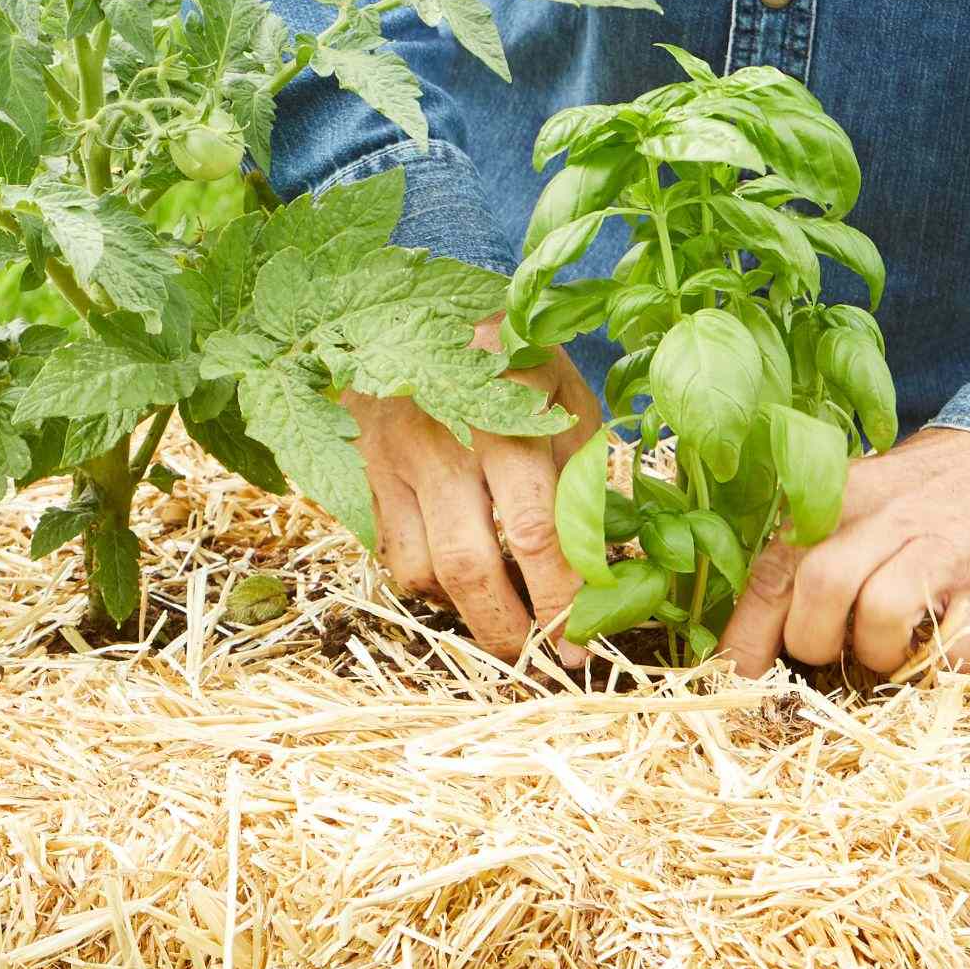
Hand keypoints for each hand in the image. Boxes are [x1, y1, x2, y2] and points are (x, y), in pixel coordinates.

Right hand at [350, 322, 604, 661]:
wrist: (414, 309)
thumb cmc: (511, 361)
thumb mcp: (564, 400)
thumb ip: (584, 480)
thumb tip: (608, 570)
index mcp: (507, 418)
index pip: (536, 531)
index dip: (561, 598)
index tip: (582, 643)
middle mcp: (443, 442)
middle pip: (472, 566)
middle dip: (512, 630)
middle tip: (541, 660)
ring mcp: (393, 462)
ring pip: (425, 572)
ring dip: (469, 612)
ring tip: (506, 618)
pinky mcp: (362, 477)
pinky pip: (393, 558)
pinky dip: (430, 586)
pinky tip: (458, 576)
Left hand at [720, 427, 969, 678]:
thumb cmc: (935, 492)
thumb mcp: (868, 495)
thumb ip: (816, 545)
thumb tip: (759, 623)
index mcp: (845, 496)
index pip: (775, 568)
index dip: (746, 636)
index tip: (733, 678)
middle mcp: (891, 517)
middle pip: (820, 588)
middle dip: (812, 642)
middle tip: (833, 653)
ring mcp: (949, 550)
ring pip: (880, 616)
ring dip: (877, 654)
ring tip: (894, 649)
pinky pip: (953, 651)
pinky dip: (938, 671)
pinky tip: (941, 653)